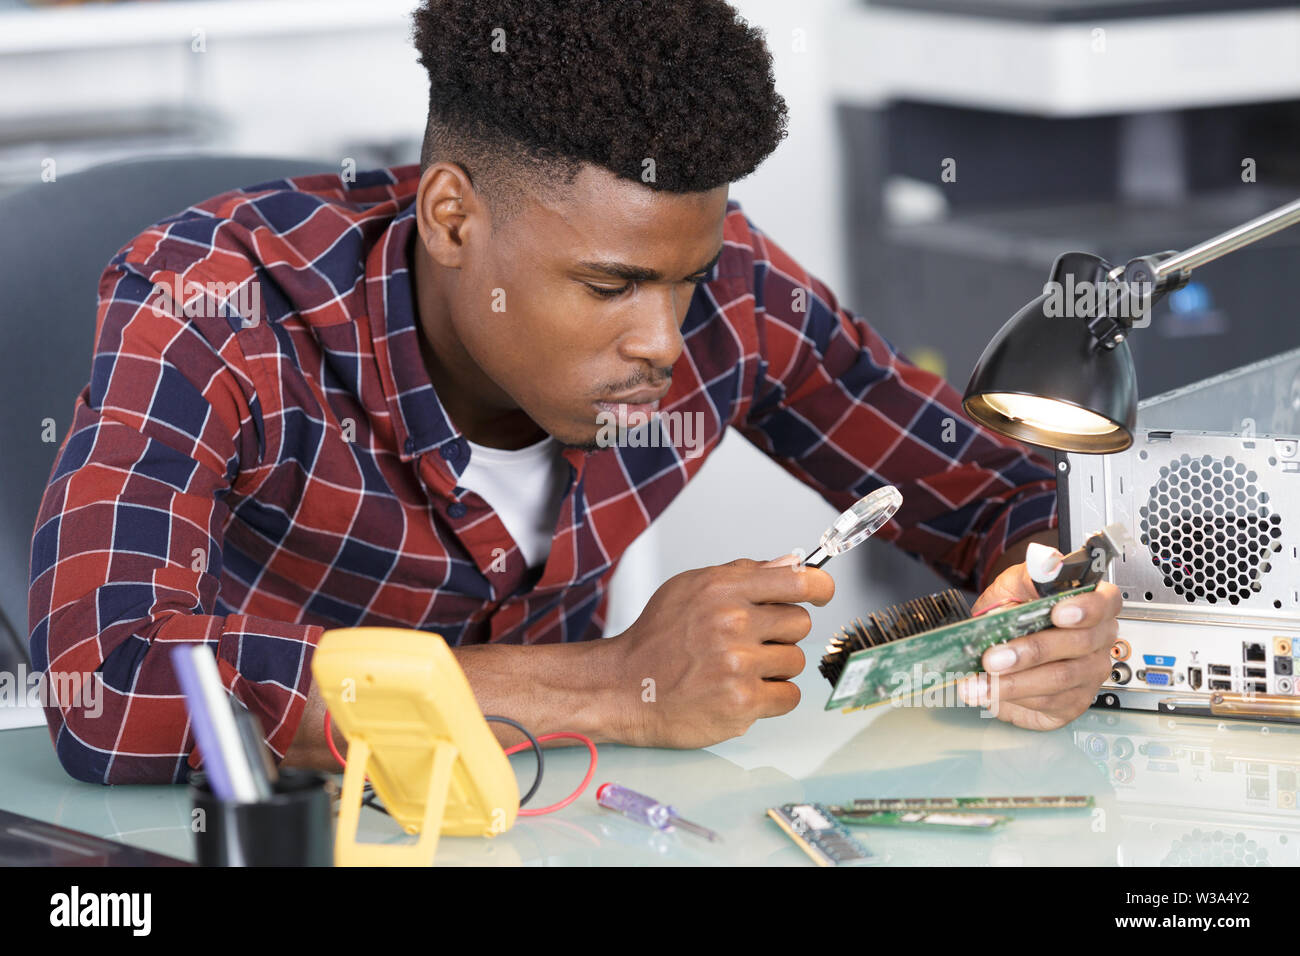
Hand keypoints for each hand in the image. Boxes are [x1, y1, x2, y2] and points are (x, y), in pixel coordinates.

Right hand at [609, 555, 833, 747]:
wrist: (622, 688)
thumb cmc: (655, 639)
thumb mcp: (690, 588)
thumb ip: (743, 574)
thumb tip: (792, 563)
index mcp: (723, 589)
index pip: (798, 579)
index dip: (820, 587)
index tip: (821, 595)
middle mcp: (733, 622)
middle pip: (800, 623)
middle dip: (781, 633)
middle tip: (751, 643)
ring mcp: (739, 664)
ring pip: (795, 661)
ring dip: (774, 667)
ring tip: (737, 669)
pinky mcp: (742, 702)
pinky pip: (789, 695)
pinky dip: (772, 697)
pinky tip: (743, 691)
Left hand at [955, 557, 1120, 730]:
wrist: (999, 645)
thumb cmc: (1015, 611)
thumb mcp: (1014, 585)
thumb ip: (1029, 575)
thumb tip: (1042, 565)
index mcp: (1092, 604)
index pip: (1106, 602)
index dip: (1086, 608)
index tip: (1058, 612)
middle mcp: (1098, 640)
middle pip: (1078, 645)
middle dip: (1031, 651)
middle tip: (994, 657)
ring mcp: (1089, 674)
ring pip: (1059, 679)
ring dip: (1015, 681)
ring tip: (981, 681)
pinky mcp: (1072, 702)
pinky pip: (1049, 703)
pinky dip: (1014, 698)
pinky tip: (991, 693)